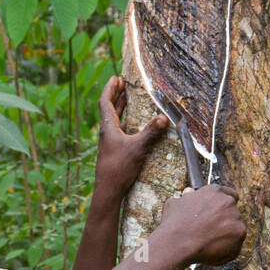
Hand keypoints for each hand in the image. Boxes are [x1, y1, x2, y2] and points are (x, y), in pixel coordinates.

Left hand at [94, 76, 168, 199]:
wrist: (108, 191)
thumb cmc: (119, 168)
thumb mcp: (137, 148)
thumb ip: (151, 132)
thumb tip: (164, 117)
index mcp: (108, 128)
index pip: (105, 102)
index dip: (110, 89)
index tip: (116, 78)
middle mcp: (106, 133)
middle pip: (109, 109)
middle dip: (116, 95)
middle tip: (122, 83)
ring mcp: (109, 143)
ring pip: (113, 120)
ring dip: (119, 107)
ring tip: (126, 97)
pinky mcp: (113, 152)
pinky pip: (118, 130)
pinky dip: (123, 121)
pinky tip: (130, 124)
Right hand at [156, 183, 245, 266]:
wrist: (177, 242)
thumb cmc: (173, 225)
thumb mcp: (174, 204)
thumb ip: (185, 198)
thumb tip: (188, 193)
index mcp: (213, 192)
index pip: (229, 194)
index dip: (224, 207)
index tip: (219, 215)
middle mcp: (227, 201)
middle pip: (233, 213)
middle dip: (224, 223)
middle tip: (210, 235)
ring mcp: (235, 216)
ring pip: (234, 230)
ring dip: (224, 238)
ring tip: (206, 246)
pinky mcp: (240, 232)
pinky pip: (235, 246)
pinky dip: (225, 253)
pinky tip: (210, 254)